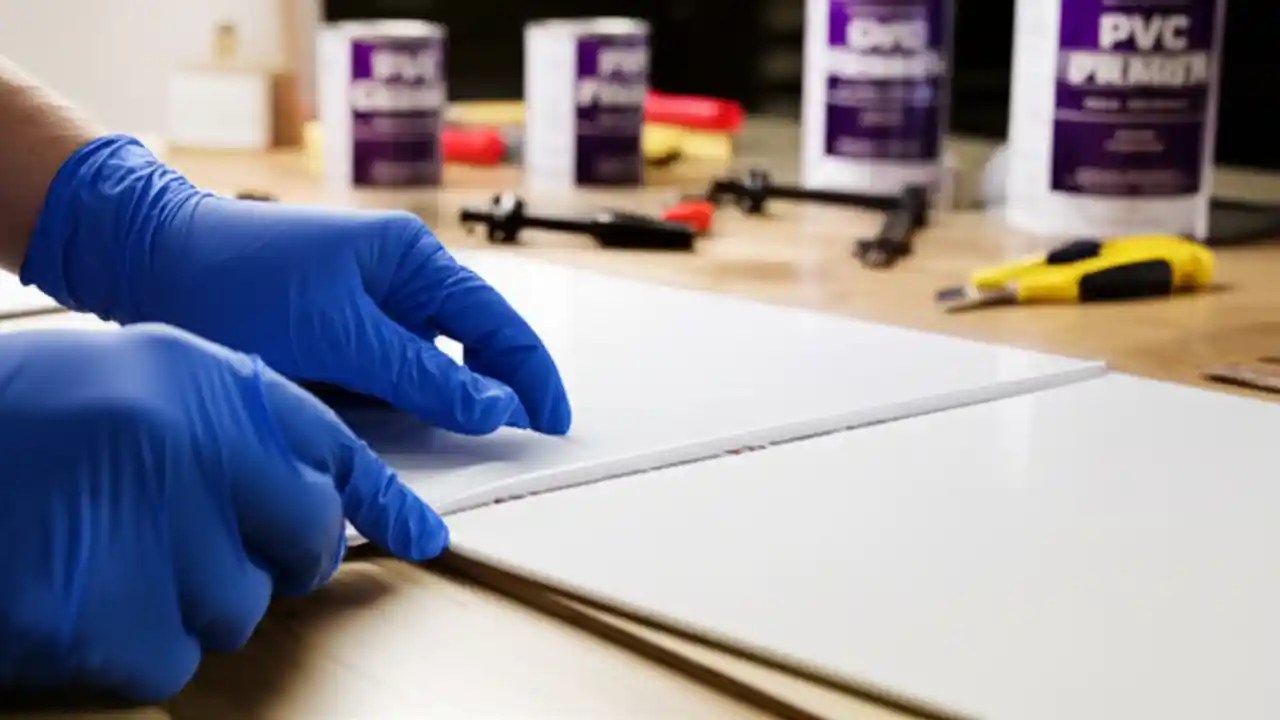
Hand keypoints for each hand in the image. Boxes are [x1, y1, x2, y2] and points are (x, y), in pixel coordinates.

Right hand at [0, 325, 447, 700]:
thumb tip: (325, 485)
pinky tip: (83, 594)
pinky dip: (136, 642)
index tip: (426, 537)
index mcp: (209, 386)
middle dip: (275, 555)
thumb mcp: (140, 376)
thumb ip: (236, 420)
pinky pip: (172, 657)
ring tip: (113, 552)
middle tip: (207, 543)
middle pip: (303, 542)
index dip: (380, 502)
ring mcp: (154, 535)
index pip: (333, 454)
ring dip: (192, 598)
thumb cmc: (28, 414)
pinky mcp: (106, 618)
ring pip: (240, 607)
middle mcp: (196, 452)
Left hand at [22, 135, 570, 435]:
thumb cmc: (240, 281)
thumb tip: (495, 408)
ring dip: (432, 416)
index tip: (554, 426)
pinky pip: (383, 385)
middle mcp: (399, 283)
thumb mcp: (340, 334)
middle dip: (487, 401)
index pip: (496, 323)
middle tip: (508, 456)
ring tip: (445, 458)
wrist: (146, 262)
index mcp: (412, 260)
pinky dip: (389, 417)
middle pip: (468, 350)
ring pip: (424, 376)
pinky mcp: (338, 340)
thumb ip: (422, 375)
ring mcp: (368, 312)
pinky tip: (387, 444)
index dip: (531, 377)